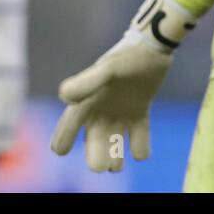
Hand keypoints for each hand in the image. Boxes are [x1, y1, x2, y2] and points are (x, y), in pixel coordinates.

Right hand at [50, 0, 195, 171]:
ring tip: (117, 164)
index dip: (62, 138)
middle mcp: (101, 110)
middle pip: (94, 142)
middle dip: (96, 157)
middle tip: (102, 166)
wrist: (153, 47)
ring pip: (114, 145)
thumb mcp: (107, 70)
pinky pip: (137, 138)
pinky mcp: (139, 113)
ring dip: (115, 158)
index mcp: (87, 101)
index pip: (69, 124)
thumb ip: (87, 83)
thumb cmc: (126, 58)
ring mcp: (120, 113)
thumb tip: (64, 97)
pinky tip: (140, 151)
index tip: (60, 151)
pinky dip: (140, 148)